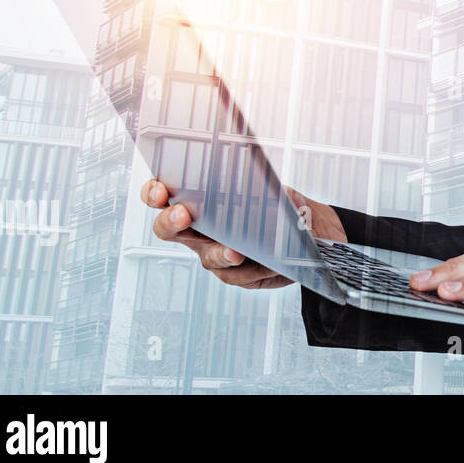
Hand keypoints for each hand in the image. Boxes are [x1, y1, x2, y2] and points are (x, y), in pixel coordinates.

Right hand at [140, 178, 345, 288]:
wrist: (309, 231)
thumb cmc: (282, 204)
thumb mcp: (273, 187)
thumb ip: (258, 188)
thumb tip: (252, 190)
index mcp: (202, 202)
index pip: (164, 194)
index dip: (154, 192)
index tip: (161, 190)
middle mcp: (200, 230)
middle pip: (169, 228)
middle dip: (171, 221)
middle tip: (183, 215)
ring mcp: (215, 253)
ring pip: (207, 257)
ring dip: (220, 253)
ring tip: (235, 251)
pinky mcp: (236, 274)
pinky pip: (238, 275)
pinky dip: (253, 269)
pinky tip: (266, 262)